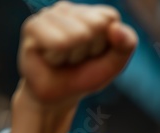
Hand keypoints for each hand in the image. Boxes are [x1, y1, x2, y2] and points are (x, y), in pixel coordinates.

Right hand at [17, 2, 137, 108]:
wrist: (57, 96)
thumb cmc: (85, 76)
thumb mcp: (114, 64)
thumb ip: (126, 44)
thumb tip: (115, 26)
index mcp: (93, 13)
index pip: (109, 18)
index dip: (105, 42)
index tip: (95, 54)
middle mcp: (71, 9)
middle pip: (94, 25)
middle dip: (89, 49)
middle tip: (77, 58)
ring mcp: (50, 15)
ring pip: (76, 35)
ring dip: (73, 55)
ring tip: (64, 59)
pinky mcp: (33, 25)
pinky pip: (56, 41)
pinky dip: (58, 56)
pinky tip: (51, 58)